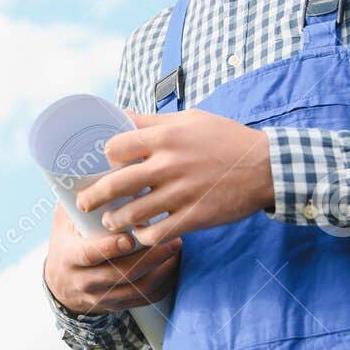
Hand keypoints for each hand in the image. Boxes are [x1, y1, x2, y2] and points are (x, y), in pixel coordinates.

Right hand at [44, 204, 182, 314]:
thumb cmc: (67, 241)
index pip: (89, 255)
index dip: (109, 248)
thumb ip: (78, 200)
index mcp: (69, 257)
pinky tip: (174, 266)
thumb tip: (100, 167)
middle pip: (120, 274)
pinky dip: (162, 283)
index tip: (129, 237)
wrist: (60, 283)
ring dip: (161, 269)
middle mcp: (84, 281)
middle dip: (149, 257)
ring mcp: (101, 297)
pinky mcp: (117, 306)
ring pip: (136, 289)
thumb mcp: (63, 221)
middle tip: (171, 238)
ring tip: (176, 248)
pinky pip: (144, 298)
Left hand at [74, 108, 275, 245]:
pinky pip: (158, 233)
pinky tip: (139, 235)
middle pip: (116, 183)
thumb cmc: (225, 138)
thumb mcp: (189, 119)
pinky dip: (143, 237)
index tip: (104, 166)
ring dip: (115, 220)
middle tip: (83, 203)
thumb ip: (152, 120)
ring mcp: (181, 192)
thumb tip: (119, 113)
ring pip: (133, 213)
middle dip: (93, 197)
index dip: (105, 158)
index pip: (116, 147)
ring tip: (109, 222)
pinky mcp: (195, 216)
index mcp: (165, 136)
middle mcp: (169, 164)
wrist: (266, 166)